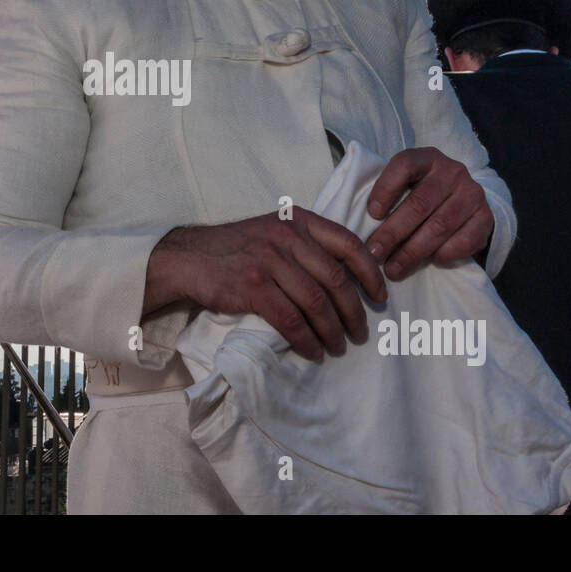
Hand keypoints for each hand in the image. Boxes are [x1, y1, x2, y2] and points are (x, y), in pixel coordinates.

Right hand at [144, 207, 385, 360]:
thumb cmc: (236, 248)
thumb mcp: (274, 231)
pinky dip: (306, 339)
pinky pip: (291, 319)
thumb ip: (306, 244)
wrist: (190, 257)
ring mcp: (269, 260)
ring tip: (338, 346)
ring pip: (316, 302)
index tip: (380, 296)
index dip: (370, 272)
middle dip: (353, 310)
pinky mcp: (253, 286)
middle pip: (335, 278)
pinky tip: (313, 350)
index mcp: (298, 220)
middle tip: (361, 332)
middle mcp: (286, 236)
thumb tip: (345, 277)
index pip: (347, 243)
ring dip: (332, 330)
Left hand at [364, 147, 493, 280]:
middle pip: (420, 203)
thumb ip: (388, 196)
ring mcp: (473, 193)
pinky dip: (446, 252)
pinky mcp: (487, 217)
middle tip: (374, 254)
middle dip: (393, 232)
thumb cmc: (422, 195)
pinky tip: (431, 261)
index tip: (371, 214)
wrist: (465, 203)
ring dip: (414, 251)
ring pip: (440, 225)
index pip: (405, 165)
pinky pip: (466, 239)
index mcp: (427, 158)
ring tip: (393, 269)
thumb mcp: (407, 186)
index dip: (385, 189)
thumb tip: (356, 228)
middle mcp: (453, 171)